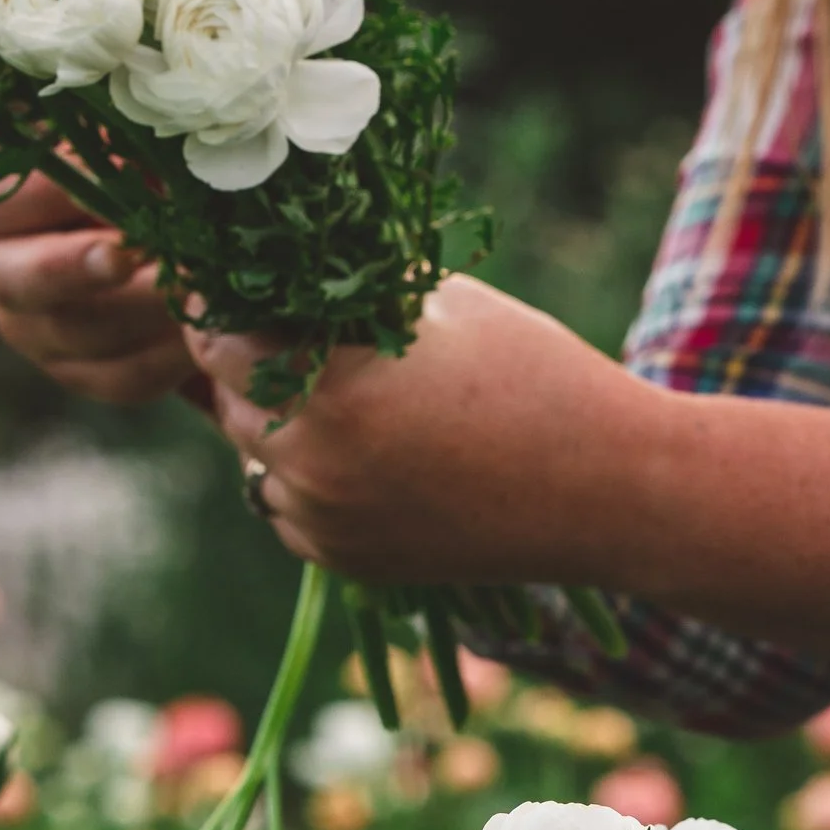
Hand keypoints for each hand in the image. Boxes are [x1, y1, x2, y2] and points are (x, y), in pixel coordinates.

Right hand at [0, 151, 197, 408]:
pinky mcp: (86, 373)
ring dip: (140, 307)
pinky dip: (168, 353)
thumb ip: (120, 135)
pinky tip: (207, 322)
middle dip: (74, 267)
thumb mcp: (128, 137)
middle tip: (127, 252)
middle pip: (13, 279)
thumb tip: (144, 131)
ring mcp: (36, 330)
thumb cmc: (144, 162)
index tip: (104, 177)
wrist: (189, 235)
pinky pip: (120, 377)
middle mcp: (0, 269)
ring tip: (196, 279)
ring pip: (72, 334)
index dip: (38, 193)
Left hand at [182, 276, 653, 585]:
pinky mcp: (350, 564)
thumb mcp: (439, 305)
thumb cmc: (535, 374)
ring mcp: (327, 526)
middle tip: (284, 325)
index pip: (217, 342)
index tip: (231, 283)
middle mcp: (311, 468)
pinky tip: (366, 444)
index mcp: (328, 391)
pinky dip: (308, 477)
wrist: (612, 490)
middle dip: (249, 364)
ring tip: (336, 385)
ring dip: (275, 422)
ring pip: (256, 460)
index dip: (221, 307)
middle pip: (230, 402)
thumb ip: (351, 290)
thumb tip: (283, 265)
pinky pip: (292, 510)